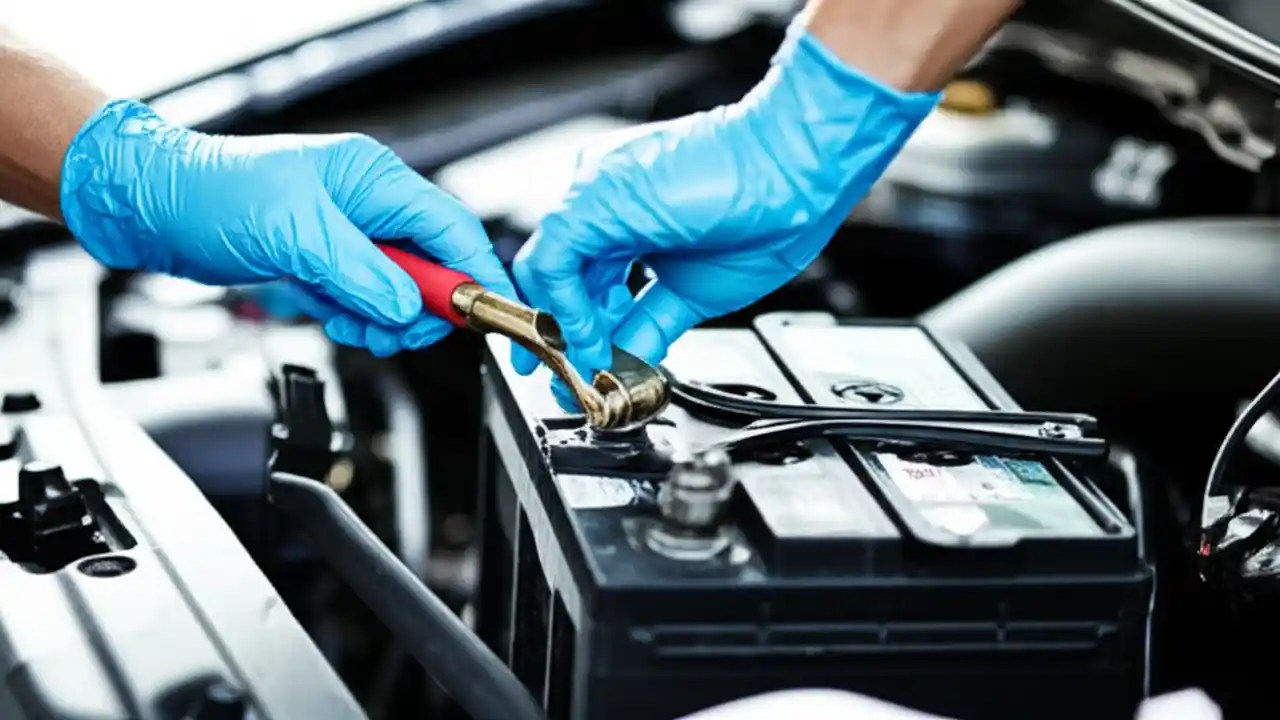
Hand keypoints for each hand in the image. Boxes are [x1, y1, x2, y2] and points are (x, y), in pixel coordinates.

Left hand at [60, 100, 513, 355]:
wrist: (152, 207)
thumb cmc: (212, 194)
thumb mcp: (296, 234)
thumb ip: (363, 274)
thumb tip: (409, 308)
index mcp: (374, 179)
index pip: (452, 229)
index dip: (477, 274)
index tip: (490, 315)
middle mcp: (370, 205)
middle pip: (434, 268)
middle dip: (423, 309)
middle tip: (397, 332)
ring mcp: (351, 235)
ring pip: (402, 292)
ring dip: (388, 320)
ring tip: (357, 328)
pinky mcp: (329, 261)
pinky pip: (369, 299)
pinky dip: (360, 319)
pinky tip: (337, 320)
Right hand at [511, 23, 938, 389]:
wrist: (794, 171)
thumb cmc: (716, 164)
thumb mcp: (614, 197)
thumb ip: (566, 246)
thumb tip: (551, 301)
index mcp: (592, 195)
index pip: (547, 262)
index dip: (546, 306)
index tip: (555, 341)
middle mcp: (618, 227)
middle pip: (573, 294)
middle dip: (564, 337)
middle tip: (558, 375)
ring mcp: (654, 260)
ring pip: (607, 317)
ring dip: (595, 350)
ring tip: (586, 379)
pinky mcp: (688, 290)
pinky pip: (647, 329)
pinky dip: (632, 353)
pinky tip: (622, 370)